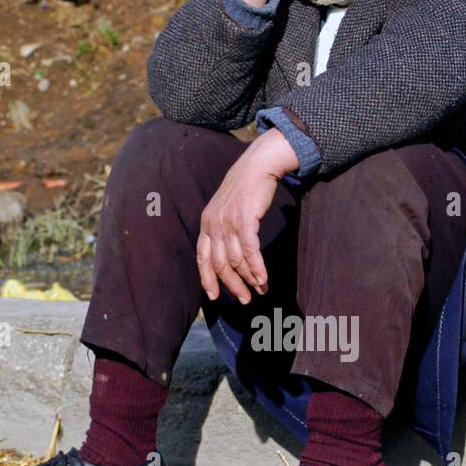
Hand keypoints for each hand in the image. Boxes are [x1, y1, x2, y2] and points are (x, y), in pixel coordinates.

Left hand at [197, 128, 299, 304]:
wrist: (256, 166)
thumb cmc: (244, 189)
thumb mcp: (225, 209)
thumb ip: (223, 230)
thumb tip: (228, 254)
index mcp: (206, 224)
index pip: (202, 258)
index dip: (207, 279)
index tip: (214, 296)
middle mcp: (214, 225)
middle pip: (220, 264)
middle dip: (232, 285)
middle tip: (245, 299)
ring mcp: (228, 223)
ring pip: (236, 260)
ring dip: (249, 279)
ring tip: (261, 289)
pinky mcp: (245, 220)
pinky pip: (250, 251)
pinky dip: (257, 268)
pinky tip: (263, 279)